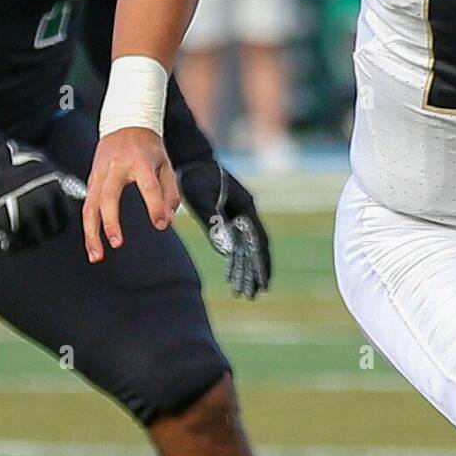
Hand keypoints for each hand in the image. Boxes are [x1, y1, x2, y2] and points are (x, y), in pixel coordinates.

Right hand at [0, 94, 82, 252]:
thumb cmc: (15, 164)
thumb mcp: (44, 170)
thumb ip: (54, 188)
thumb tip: (66, 203)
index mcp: (55, 190)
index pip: (66, 217)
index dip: (58, 226)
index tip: (51, 228)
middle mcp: (43, 202)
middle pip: (53, 231)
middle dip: (44, 235)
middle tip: (35, 237)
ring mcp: (25, 212)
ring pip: (35, 240)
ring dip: (28, 244)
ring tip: (21, 243)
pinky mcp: (6, 221)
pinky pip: (15, 242)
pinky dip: (13, 247)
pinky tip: (8, 246)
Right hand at [82, 126, 179, 262]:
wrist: (125, 124)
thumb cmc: (148, 147)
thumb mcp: (166, 164)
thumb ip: (169, 193)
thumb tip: (167, 221)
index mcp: (140, 161)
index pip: (148, 186)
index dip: (154, 206)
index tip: (160, 224)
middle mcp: (117, 167)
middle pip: (108, 197)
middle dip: (110, 222)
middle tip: (117, 243)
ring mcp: (100, 173)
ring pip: (90, 205)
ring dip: (91, 233)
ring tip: (97, 255)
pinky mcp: (91, 179)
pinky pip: (87, 205)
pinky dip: (89, 226)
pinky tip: (93, 243)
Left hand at [176, 160, 271, 299]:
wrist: (191, 161)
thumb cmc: (196, 178)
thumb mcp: (202, 198)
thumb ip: (214, 222)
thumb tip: (227, 249)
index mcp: (246, 208)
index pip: (259, 242)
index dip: (262, 264)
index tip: (263, 283)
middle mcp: (246, 213)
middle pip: (255, 249)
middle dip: (255, 272)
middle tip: (253, 294)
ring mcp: (239, 216)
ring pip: (246, 248)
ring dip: (245, 269)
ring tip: (243, 291)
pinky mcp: (228, 217)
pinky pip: (235, 243)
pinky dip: (235, 259)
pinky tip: (231, 273)